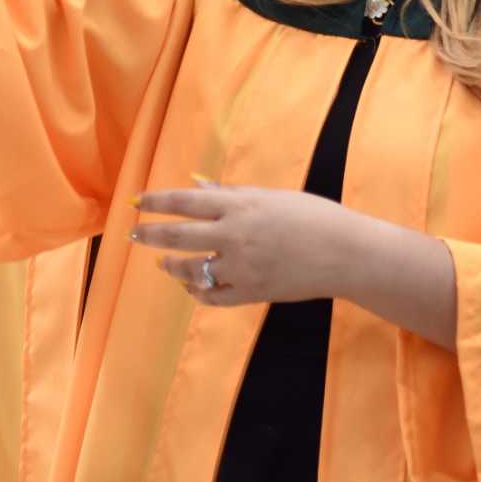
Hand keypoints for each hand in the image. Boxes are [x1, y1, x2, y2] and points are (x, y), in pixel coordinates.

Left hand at [129, 184, 359, 307]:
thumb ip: (232, 193)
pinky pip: (213, 297)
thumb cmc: (315, 217)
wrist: (346, 254)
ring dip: (171, 266)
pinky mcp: (251, 292)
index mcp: (240, 206)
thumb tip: (196, 185)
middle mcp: (234, 236)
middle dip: (149, 234)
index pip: (184, 202)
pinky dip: (197, 293)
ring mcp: (241, 268)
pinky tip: (191, 287)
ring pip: (190, 270)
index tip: (136, 201)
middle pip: (178, 235)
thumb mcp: (273, 196)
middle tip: (133, 233)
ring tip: (163, 263)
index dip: (156, 201)